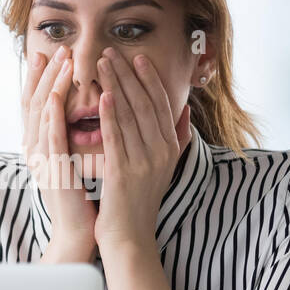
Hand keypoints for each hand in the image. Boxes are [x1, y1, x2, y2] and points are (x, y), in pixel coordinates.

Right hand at [20, 45, 98, 261]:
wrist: (77, 233)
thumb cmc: (82, 199)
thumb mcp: (73, 163)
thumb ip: (71, 139)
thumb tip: (79, 115)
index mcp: (41, 147)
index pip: (38, 105)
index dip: (42, 78)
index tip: (49, 54)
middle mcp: (36, 150)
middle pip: (35, 103)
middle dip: (45, 73)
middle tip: (55, 47)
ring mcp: (42, 160)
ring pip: (41, 114)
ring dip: (50, 84)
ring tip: (59, 60)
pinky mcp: (53, 170)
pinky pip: (50, 138)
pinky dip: (52, 115)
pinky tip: (56, 96)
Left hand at [94, 46, 191, 256]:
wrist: (130, 238)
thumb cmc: (140, 202)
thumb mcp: (165, 168)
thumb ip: (178, 138)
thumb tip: (186, 111)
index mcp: (170, 148)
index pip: (161, 105)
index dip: (149, 79)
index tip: (137, 58)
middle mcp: (161, 152)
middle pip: (145, 104)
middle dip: (128, 75)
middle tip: (112, 52)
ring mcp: (144, 163)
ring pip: (129, 115)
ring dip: (115, 86)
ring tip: (102, 64)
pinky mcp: (124, 173)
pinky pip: (117, 138)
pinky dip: (110, 116)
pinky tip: (103, 96)